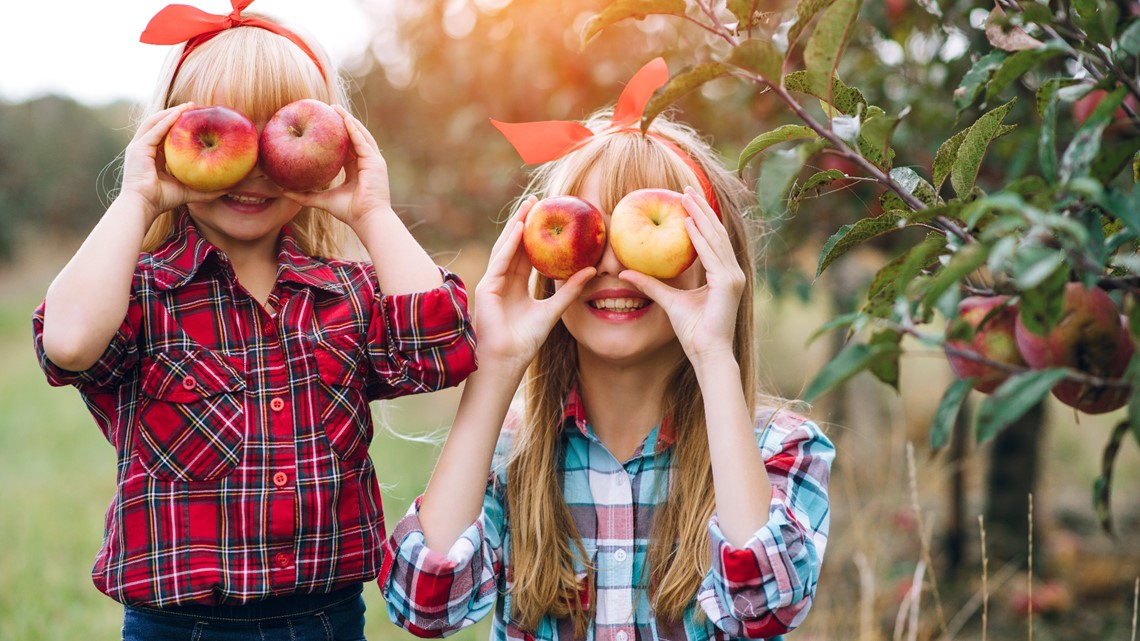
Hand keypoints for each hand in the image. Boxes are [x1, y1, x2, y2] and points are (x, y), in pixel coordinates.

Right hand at [119, 103, 223, 218]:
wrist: (143, 206)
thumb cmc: (162, 200)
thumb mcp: (188, 191)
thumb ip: (206, 189)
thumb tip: (229, 188)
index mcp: (152, 156)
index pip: (165, 135)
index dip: (178, 125)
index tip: (195, 118)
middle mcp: (143, 149)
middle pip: (159, 124)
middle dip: (175, 114)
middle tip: (193, 107)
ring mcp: (138, 147)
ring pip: (155, 123)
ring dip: (171, 112)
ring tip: (188, 106)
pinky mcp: (138, 149)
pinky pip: (154, 131)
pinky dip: (166, 121)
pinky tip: (178, 114)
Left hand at [284, 105, 392, 226]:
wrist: (367, 219)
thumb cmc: (349, 212)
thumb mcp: (323, 200)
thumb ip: (305, 195)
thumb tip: (282, 190)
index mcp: (357, 171)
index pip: (346, 149)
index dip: (335, 137)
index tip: (323, 125)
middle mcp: (367, 163)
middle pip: (354, 137)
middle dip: (343, 123)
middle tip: (328, 109)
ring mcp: (373, 162)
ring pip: (360, 135)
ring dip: (349, 121)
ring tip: (336, 109)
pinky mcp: (376, 162)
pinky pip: (363, 141)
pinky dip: (355, 130)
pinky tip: (345, 119)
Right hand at [474, 197, 594, 372]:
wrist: (507, 360)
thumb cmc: (527, 341)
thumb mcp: (554, 310)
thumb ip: (570, 290)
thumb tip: (592, 271)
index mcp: (516, 285)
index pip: (526, 253)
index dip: (535, 234)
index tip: (547, 215)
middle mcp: (503, 280)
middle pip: (514, 245)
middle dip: (524, 222)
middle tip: (537, 201)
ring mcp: (493, 282)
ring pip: (506, 248)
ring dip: (516, 225)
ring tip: (528, 206)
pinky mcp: (488, 287)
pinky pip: (500, 261)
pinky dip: (510, 244)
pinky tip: (520, 228)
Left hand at [618, 186, 744, 363]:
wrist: (708, 352)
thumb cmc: (692, 332)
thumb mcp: (668, 300)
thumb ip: (650, 284)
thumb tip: (624, 273)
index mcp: (723, 275)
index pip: (712, 240)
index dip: (700, 218)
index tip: (685, 201)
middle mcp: (731, 272)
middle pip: (716, 233)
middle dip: (701, 209)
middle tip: (686, 189)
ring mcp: (732, 277)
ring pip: (715, 238)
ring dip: (700, 215)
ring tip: (686, 197)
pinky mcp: (728, 283)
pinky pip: (711, 255)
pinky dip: (700, 238)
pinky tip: (687, 223)